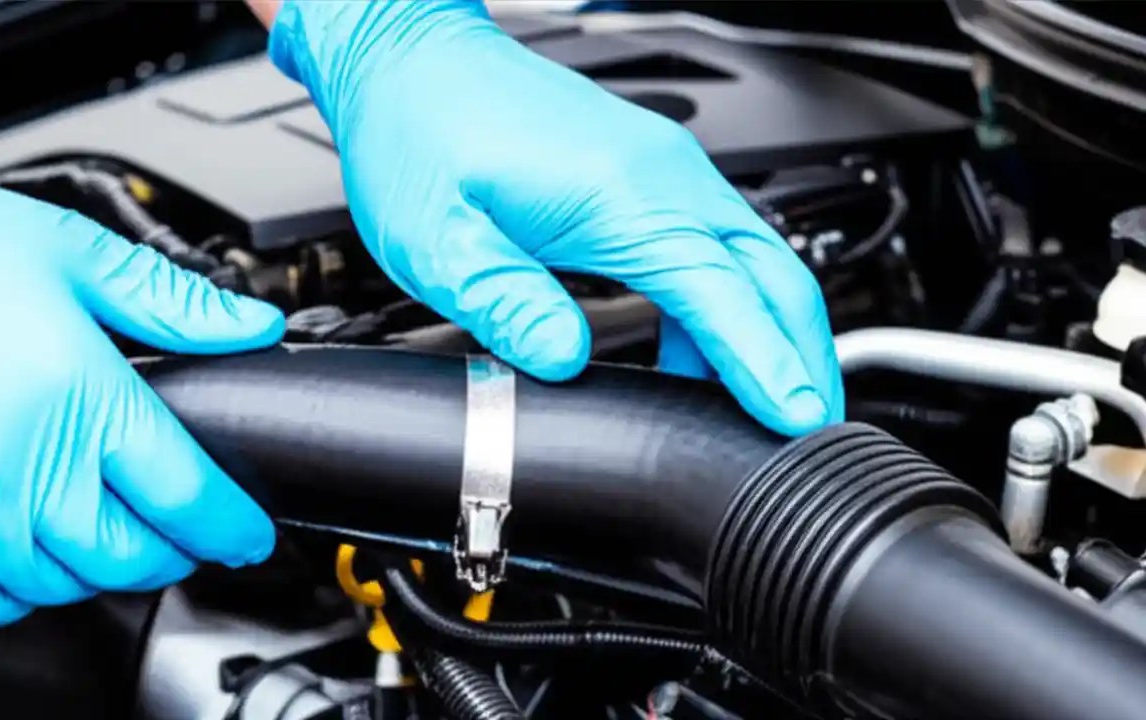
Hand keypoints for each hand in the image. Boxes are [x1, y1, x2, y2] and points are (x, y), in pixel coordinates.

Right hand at [0, 168, 283, 625]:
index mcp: (79, 394)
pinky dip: (20, 594)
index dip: (232, 527)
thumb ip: (171, 302)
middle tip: (186, 531)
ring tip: (113, 533)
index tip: (248, 535)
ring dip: (102, 570)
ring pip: (62, 584)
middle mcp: (23, 463)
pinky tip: (32, 557)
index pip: (187, 496)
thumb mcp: (68, 251)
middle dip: (176, 552)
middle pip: (132, 554)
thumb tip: (252, 326)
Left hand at [260, 1, 842, 435]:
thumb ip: (507, 304)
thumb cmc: (420, 135)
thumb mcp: (439, 240)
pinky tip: (707, 355)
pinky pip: (719, 245)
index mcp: (621, 195)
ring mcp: (664, 171)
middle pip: (773, 276)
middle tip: (813, 432)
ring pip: (756, 260)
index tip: (800, 421)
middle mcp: (663, 177)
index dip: (767, 365)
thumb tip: (566, 361)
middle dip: (804, 357)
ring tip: (771, 407)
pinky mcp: (651, 176)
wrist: (411, 62)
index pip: (724, 294)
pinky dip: (734, 305)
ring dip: (775, 333)